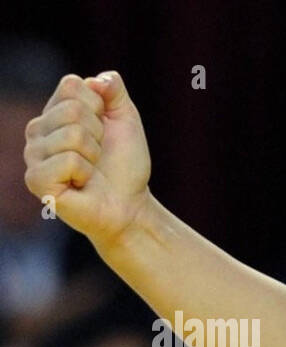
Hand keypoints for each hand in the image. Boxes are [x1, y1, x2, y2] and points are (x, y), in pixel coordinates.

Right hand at [23, 71, 151, 248]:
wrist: (130, 206)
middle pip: (73, 109)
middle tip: (99, 156)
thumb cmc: (125, 165)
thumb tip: (101, 78)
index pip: (72, 84)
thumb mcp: (126, 120)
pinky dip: (85, 173)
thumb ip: (114, 91)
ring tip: (91, 171)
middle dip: (99, 135)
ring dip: (94, 156)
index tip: (104, 130)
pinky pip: (69, 160)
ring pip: (72, 135)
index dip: (99, 107)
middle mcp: (37, 130)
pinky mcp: (36, 180)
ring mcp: (33, 155)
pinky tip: (80, 184)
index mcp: (54, 111)